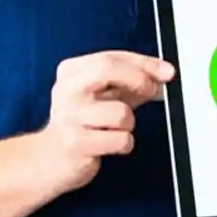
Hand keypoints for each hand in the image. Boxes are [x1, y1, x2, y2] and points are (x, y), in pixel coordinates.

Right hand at [34, 51, 174, 193]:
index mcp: (71, 71)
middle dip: (139, 80)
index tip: (167, 71)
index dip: (144, 63)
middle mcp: (66, 89)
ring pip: (121, 112)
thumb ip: (130, 82)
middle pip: (109, 69)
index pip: (111, 57)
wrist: (49, 159)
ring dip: (128, 124)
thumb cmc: (82, 124)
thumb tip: (162, 74)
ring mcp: (69, 116)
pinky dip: (123, 144)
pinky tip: (109, 144)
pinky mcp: (76, 142)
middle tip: (152, 92)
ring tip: (114, 129)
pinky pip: (120, 140)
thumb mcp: (103, 96)